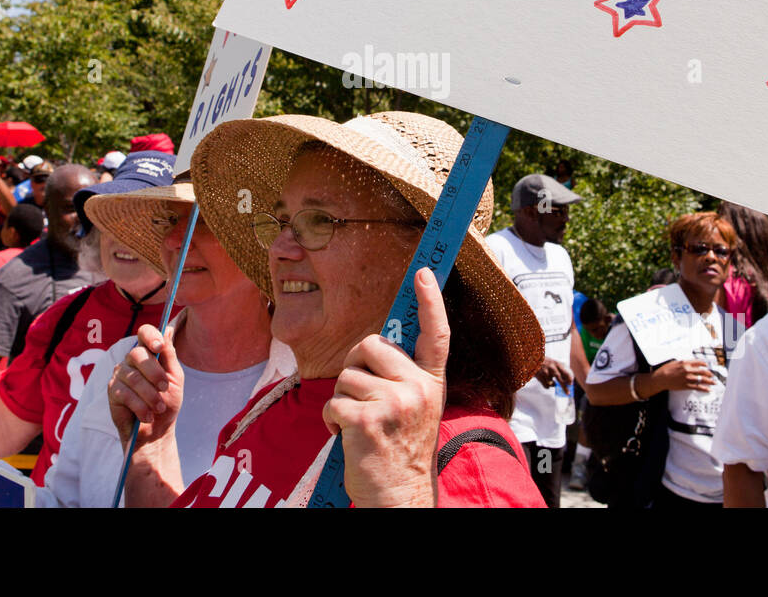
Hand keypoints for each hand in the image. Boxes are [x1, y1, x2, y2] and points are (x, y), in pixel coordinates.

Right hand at [108, 323, 183, 451]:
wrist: (156, 431)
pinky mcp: (112, 392)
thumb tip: (168, 328)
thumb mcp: (175, 378)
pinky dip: (141, 407)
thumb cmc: (167, 402)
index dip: (150, 335)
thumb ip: (169, 354)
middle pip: (137, 354)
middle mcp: (131, 361)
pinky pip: (125, 394)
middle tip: (165, 388)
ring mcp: (119, 375)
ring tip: (158, 407)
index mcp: (148, 353)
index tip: (159, 346)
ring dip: (150, 395)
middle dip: (155, 373)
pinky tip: (147, 415)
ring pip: (133, 377)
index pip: (144, 333)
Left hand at [322, 267, 447, 507]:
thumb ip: (403, 379)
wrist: (400, 495)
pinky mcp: (368, 419)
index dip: (431, 301)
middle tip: (359, 394)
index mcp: (431, 383)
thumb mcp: (417, 409)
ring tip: (357, 424)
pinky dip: (331, 421)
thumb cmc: (401, 451)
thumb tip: (376, 347)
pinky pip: (334, 402)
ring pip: (347, 374)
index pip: (436, 335)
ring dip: (342, 399)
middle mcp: (418, 388)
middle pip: (371, 344)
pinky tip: (347, 437)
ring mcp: (395, 403)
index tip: (423, 272)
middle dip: (355, 364)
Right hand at [532, 357, 572, 391]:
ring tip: (550, 380)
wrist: (534, 359)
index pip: (564, 371)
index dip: (568, 378)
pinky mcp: (539, 376)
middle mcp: (551, 367)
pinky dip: (547, 385)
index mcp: (557, 363)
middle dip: (564, 386)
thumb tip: (568, 381)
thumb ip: (561, 370)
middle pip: (558, 378)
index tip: (571, 384)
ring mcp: (545, 371)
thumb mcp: (555, 363)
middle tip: (568, 393)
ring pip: (551, 383)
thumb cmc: (547, 363)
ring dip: (552, 384)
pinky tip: (544, 380)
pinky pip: (546, 385)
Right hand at [651, 359, 714, 392]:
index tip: (706, 365)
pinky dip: (704, 388)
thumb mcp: (675, 362)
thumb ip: (683, 363)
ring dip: (709, 381)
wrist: (661, 378)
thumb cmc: (666, 369)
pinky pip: (698, 387)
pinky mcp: (686, 385)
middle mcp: (688, 370)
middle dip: (709, 374)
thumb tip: (689, 364)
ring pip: (702, 380)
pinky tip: (708, 389)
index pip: (698, 363)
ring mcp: (688, 378)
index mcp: (685, 363)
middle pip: (703, 371)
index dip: (704, 364)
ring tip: (713, 382)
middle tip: (712, 375)